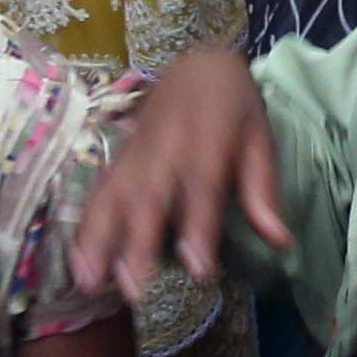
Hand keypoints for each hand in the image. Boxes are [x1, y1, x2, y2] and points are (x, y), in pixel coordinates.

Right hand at [71, 43, 285, 300]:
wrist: (197, 65)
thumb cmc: (234, 108)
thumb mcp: (259, 138)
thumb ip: (262, 188)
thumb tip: (279, 240)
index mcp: (207, 138)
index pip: (202, 185)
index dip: (199, 225)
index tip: (198, 268)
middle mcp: (165, 147)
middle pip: (150, 196)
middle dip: (139, 242)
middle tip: (135, 291)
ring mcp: (136, 154)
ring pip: (114, 196)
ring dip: (100, 239)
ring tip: (92, 282)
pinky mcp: (119, 161)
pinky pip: (97, 193)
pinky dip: (85, 227)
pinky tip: (78, 263)